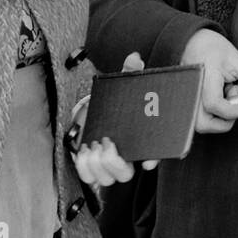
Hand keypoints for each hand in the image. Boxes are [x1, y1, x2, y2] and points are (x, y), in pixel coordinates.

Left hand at [74, 52, 158, 186]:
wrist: (98, 113)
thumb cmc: (117, 103)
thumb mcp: (125, 85)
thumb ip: (130, 72)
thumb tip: (133, 59)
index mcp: (143, 140)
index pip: (154, 155)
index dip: (153, 160)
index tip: (147, 162)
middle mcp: (128, 157)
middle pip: (125, 174)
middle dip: (114, 162)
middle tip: (106, 142)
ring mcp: (110, 165)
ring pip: (106, 179)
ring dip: (96, 164)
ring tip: (91, 145)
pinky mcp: (94, 168)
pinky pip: (89, 178)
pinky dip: (84, 167)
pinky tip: (83, 151)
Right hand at [180, 29, 237, 132]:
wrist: (194, 42)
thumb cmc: (214, 49)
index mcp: (204, 76)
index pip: (214, 104)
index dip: (232, 112)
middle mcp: (191, 90)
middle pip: (202, 123)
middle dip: (224, 121)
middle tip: (234, 102)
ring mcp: (186, 97)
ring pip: (200, 123)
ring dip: (218, 115)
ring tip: (225, 93)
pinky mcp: (187, 101)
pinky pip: (198, 116)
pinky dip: (212, 112)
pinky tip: (218, 95)